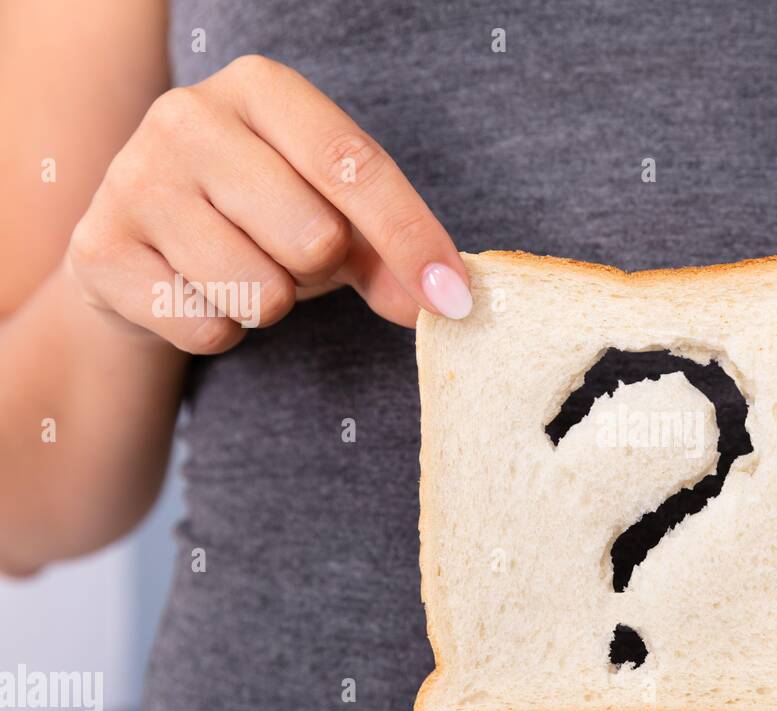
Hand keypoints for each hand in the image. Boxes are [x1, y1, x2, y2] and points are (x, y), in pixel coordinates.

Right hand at [67, 54, 471, 354]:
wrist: (140, 249)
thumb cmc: (257, 218)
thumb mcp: (335, 215)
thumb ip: (392, 252)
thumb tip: (445, 302)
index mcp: (261, 88)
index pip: (355, 165)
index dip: (412, 238)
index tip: (453, 300)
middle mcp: (188, 116)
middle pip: (313, 238)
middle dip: (319, 270)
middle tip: (290, 254)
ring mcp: (133, 178)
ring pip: (259, 292)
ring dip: (268, 304)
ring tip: (240, 270)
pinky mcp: (98, 249)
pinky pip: (206, 328)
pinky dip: (218, 330)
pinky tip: (195, 292)